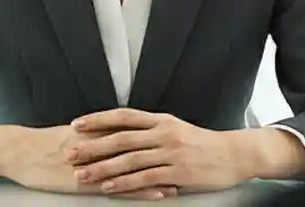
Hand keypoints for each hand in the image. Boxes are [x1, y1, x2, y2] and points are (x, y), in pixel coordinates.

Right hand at [0, 124, 178, 198]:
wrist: (19, 152)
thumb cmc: (44, 144)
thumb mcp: (74, 134)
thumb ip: (96, 133)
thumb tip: (113, 131)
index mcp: (98, 129)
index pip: (135, 131)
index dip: (158, 137)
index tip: (177, 140)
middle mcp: (101, 144)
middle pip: (140, 148)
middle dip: (163, 155)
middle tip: (185, 160)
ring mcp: (95, 164)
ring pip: (134, 169)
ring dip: (158, 174)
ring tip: (179, 180)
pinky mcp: (87, 182)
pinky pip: (119, 187)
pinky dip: (140, 190)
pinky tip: (156, 194)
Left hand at [69, 109, 247, 193]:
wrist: (234, 154)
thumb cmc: (204, 143)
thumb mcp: (177, 128)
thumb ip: (152, 131)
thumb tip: (123, 133)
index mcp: (161, 120)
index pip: (124, 116)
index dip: (98, 119)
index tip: (77, 124)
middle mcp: (163, 133)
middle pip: (121, 138)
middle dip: (92, 146)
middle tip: (70, 153)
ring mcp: (170, 153)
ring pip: (129, 160)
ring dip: (102, 168)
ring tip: (82, 175)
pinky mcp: (176, 172)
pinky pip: (144, 178)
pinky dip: (124, 183)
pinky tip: (109, 188)